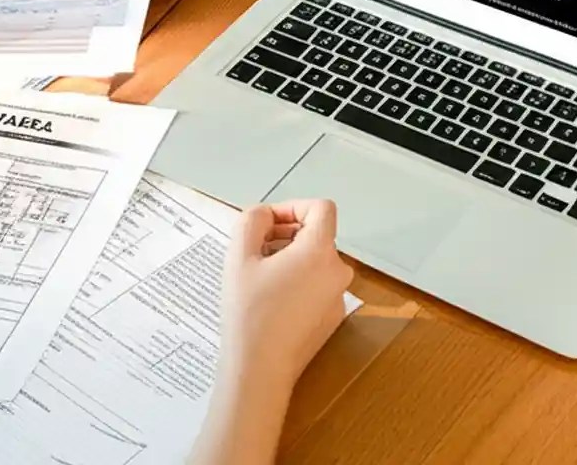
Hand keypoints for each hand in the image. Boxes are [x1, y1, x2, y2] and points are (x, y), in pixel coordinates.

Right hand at [220, 199, 353, 393]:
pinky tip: (270, 299)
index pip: (321, 208)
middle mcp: (337, 272)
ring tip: (258, 275)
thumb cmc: (249, 314)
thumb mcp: (239, 257)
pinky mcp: (331, 317)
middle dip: (285, 234)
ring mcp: (337, 297)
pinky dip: (297, 281)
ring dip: (289, 257)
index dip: (293, 206)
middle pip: (317, 235)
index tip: (267, 223)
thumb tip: (264, 214)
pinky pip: (317, 285)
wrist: (260, 369)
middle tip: (253, 249)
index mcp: (320, 252)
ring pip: (315, 261)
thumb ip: (251, 220)